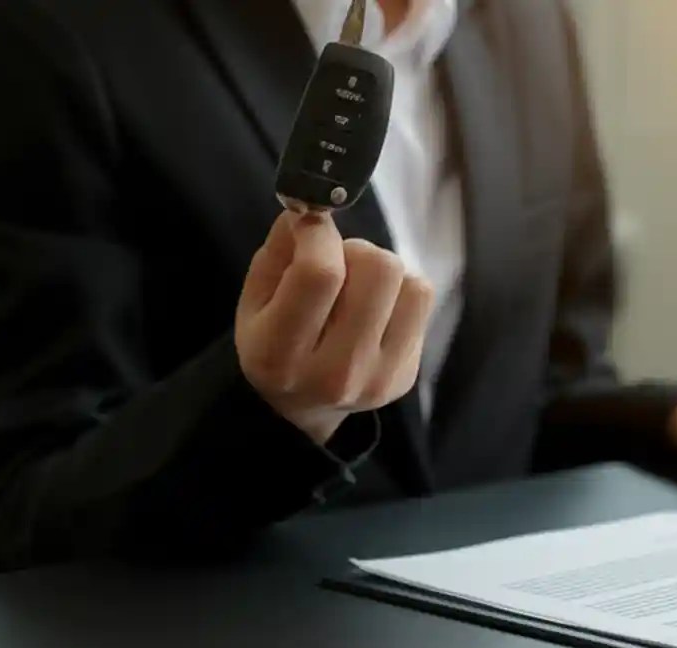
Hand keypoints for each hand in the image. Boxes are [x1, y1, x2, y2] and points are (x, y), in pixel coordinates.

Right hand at [235, 211, 434, 444]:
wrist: (304, 407)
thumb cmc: (274, 341)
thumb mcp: (255, 300)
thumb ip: (278, 252)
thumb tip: (311, 212)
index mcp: (279, 354)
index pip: (319, 273)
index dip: (320, 232)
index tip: (312, 224)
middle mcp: (334, 372)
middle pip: (378, 270)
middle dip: (356, 250)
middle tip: (338, 263)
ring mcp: (378, 377)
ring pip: (408, 282)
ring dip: (382, 270)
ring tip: (358, 287)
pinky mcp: (407, 374)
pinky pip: (421, 299)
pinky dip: (401, 289)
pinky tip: (377, 306)